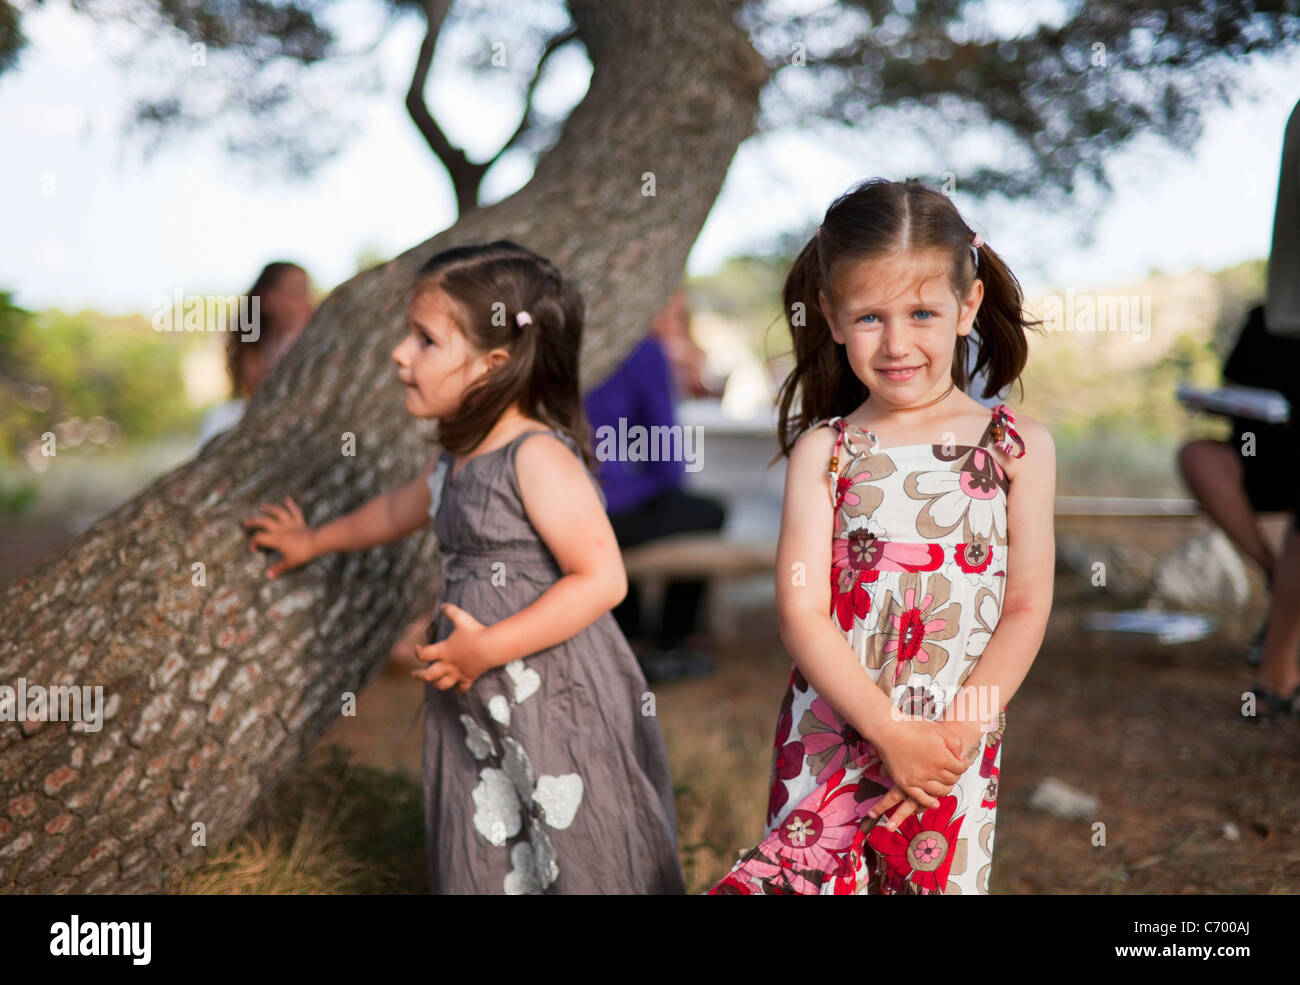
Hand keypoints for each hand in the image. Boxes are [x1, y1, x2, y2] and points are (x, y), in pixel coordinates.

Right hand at [242, 496, 314, 577]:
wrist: (317, 542)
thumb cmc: (302, 553)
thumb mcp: (289, 563)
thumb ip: (278, 569)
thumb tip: (268, 576)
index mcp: (276, 539)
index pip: (259, 538)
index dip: (253, 543)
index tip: (252, 549)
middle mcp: (281, 529)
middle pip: (264, 522)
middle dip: (253, 522)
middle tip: (245, 521)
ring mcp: (290, 524)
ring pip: (278, 513)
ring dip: (270, 509)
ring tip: (263, 506)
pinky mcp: (300, 522)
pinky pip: (295, 512)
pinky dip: (291, 505)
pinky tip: (288, 499)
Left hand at [412, 602, 492, 692]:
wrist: (490, 647)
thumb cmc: (475, 632)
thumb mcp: (462, 618)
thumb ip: (451, 611)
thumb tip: (443, 605)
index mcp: (444, 650)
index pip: (423, 655)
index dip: (417, 652)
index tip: (417, 648)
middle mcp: (448, 664)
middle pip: (428, 675)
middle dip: (419, 675)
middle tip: (413, 674)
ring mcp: (458, 673)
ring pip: (442, 684)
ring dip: (435, 684)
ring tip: (432, 682)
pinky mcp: (469, 678)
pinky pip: (462, 688)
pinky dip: (458, 690)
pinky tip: (456, 690)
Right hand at [869, 714, 967, 830]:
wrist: (888, 730)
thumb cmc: (912, 727)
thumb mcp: (939, 729)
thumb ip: (955, 743)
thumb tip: (960, 756)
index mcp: (943, 758)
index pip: (961, 768)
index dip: (964, 763)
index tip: (961, 760)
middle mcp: (932, 772)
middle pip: (951, 780)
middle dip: (955, 774)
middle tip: (953, 769)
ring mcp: (918, 780)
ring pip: (939, 791)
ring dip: (945, 787)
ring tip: (945, 781)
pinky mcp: (906, 784)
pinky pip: (920, 798)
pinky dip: (929, 802)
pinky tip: (935, 803)